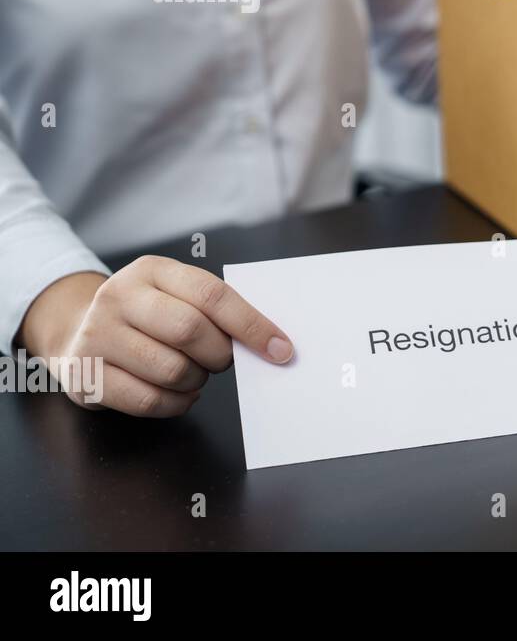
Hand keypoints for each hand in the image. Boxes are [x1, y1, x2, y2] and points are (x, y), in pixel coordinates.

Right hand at [17, 256, 293, 417]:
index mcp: (152, 270)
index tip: (281, 349)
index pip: (212, 295)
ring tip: (194, 374)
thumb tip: (270, 343)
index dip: (252, 324)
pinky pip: (148, 400)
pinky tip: (178, 393)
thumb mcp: (175, 295)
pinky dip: (176, 403)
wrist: (78, 330)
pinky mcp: (84, 375)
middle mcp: (118, 296)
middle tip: (223, 361)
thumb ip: (215, 310)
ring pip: (171, 370)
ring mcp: (96, 335)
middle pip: (190, 331)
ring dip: (197, 381)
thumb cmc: (148, 315)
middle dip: (220, 355)